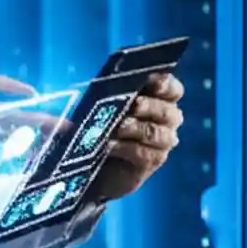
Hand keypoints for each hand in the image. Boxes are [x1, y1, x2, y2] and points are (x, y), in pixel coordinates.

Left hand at [87, 72, 185, 202]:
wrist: (92, 167)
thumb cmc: (95, 129)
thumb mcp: (94, 110)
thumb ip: (96, 98)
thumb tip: (74, 93)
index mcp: (158, 100)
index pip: (172, 88)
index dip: (165, 83)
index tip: (150, 80)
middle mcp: (166, 120)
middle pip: (167, 110)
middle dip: (149, 106)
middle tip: (131, 104)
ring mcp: (162, 142)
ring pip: (157, 132)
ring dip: (136, 128)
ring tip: (116, 127)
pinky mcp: (152, 162)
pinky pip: (144, 153)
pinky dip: (126, 148)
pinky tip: (108, 145)